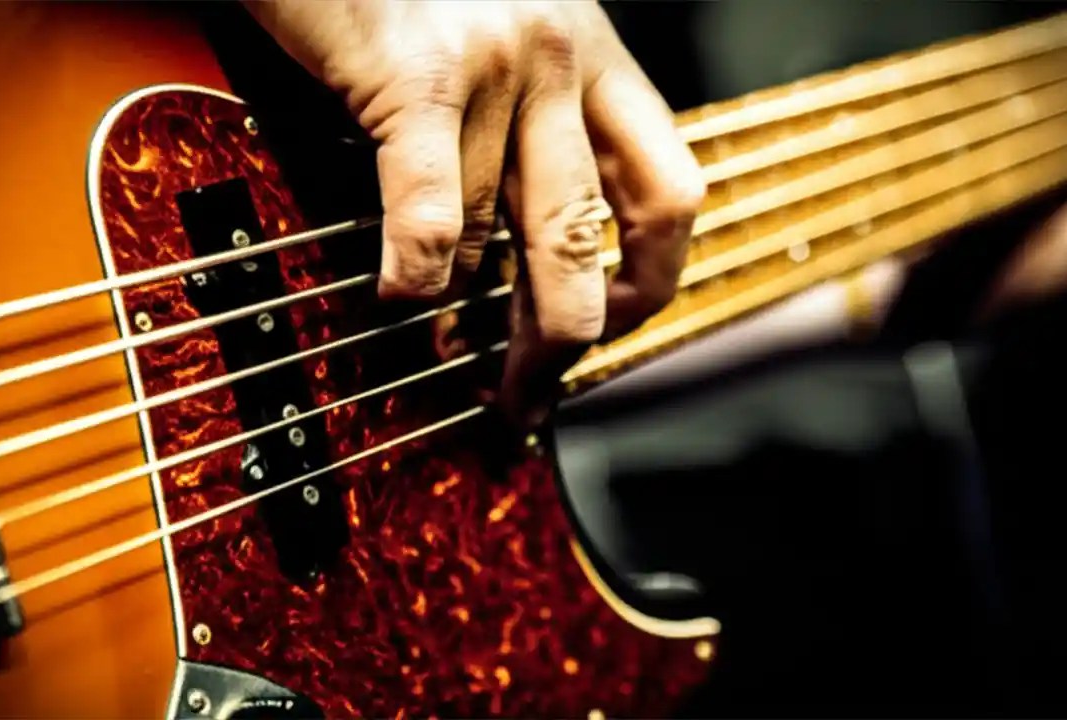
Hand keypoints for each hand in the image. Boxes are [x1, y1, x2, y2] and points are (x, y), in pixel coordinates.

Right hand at [243, 0, 704, 427]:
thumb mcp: (508, 31)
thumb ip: (534, 118)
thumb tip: (527, 240)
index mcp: (596, 54)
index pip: (668, 192)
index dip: (648, 281)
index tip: (609, 326)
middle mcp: (563, 58)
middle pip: (591, 238)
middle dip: (560, 337)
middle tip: (527, 389)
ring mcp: (497, 65)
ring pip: (496, 233)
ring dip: (460, 304)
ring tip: (432, 333)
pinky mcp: (417, 73)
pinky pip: (435, 213)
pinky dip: (417, 275)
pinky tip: (397, 292)